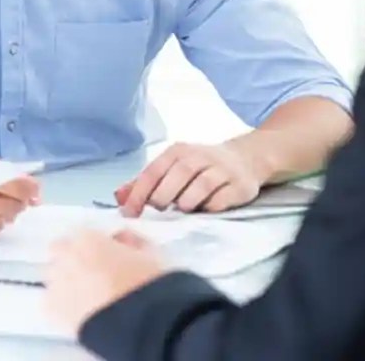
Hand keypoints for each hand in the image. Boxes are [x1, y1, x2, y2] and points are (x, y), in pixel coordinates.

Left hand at [45, 229, 166, 335]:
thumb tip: (122, 240)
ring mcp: (55, 282)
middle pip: (60, 251)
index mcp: (88, 238)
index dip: (93, 246)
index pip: (81, 234)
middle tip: (92, 275)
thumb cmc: (148, 285)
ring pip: (54, 277)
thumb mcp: (148, 253)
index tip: (104, 256)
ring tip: (88, 299)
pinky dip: (62, 307)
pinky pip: (51, 303)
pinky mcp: (51, 309)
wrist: (140, 322)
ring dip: (66, 282)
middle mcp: (66, 256)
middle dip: (71, 259)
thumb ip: (130, 241)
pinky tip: (81, 316)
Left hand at [117, 142, 266, 216]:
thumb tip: (120, 197)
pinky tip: (204, 210)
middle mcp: (200, 156)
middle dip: (164, 196)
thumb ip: (146, 183)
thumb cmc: (200, 167)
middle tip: (159, 210)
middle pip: (178, 175)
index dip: (140, 193)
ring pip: (202, 185)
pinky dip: (210, 208)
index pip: (154, 170)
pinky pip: (222, 199)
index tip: (130, 213)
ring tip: (182, 210)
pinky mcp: (240, 185)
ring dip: (187, 202)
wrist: (244, 159)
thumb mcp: (172, 168)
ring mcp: (222, 169)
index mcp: (178, 151)